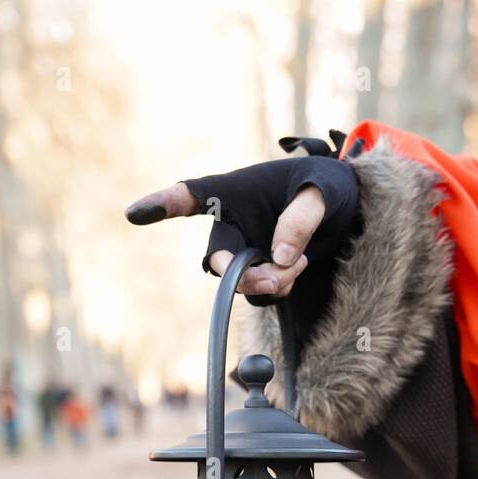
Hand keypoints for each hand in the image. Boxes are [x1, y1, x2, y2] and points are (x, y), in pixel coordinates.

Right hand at [125, 146, 359, 299]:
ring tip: (300, 263)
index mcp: (231, 192)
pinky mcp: (259, 271)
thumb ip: (300, 220)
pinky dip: (279, 288)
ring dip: (269, 283)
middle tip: (272, 280)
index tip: (134, 214)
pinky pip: (259, 292)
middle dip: (240, 276)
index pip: (189, 197)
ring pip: (239, 282)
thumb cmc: (325, 185)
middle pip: (217, 259)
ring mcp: (243, 251)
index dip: (160, 205)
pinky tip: (296, 267)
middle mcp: (230, 224)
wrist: (343, 206)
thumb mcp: (320, 191)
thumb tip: (278, 258)